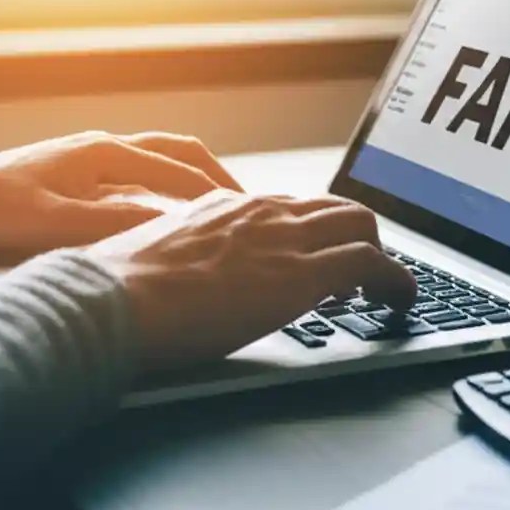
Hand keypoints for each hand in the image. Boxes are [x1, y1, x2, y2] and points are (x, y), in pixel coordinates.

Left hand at [0, 131, 241, 255]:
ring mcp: (93, 158)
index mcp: (105, 154)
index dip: (216, 193)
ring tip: (220, 205)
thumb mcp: (57, 223)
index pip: (179, 171)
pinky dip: (170, 185)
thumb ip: (114, 223)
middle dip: (216, 175)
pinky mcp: (81, 173)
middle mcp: (104, 148)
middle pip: (178, 151)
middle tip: (247, 203)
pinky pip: (142, 172)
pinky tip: (173, 212)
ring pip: (161, 158)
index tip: (247, 214)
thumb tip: (169, 226)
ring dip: (194, 177)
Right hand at [87, 190, 416, 364]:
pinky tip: (399, 302)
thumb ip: (185, 255)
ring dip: (380, 258)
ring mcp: (284, 239)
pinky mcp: (302, 275)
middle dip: (357, 238)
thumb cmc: (116, 291)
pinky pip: (371, 264)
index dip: (314, 233)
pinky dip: (396, 282)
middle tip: (359, 276)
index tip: (319, 257)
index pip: (291, 207)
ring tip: (383, 291)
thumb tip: (183, 277)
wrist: (111, 302)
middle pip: (336, 208)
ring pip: (361, 224)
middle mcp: (261, 212)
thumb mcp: (154, 255)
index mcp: (225, 207)